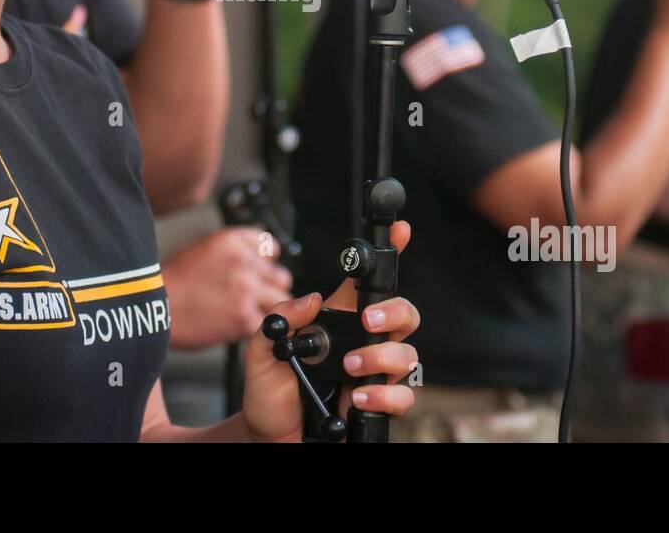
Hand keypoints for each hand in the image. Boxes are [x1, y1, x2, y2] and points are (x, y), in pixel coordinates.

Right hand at [163, 228, 293, 349]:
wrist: (153, 309)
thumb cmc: (173, 283)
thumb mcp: (204, 250)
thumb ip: (235, 251)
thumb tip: (260, 257)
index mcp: (232, 241)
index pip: (270, 247)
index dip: (266, 262)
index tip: (262, 270)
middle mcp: (242, 263)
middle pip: (280, 274)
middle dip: (270, 286)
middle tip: (256, 295)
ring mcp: (246, 290)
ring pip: (281, 299)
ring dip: (270, 307)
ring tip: (251, 311)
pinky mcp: (244, 318)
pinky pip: (267, 322)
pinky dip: (257, 326)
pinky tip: (239, 324)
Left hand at [240, 221, 419, 442]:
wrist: (269, 437)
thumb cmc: (269, 394)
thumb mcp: (260, 352)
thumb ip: (279, 320)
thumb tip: (311, 300)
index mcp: (337, 322)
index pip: (366, 283)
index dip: (388, 254)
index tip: (401, 230)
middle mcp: (362, 343)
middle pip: (403, 313)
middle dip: (394, 312)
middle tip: (367, 323)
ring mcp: (374, 373)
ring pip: (408, 354)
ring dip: (381, 358)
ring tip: (350, 369)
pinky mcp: (379, 403)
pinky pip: (403, 395)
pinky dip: (385, 395)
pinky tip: (358, 398)